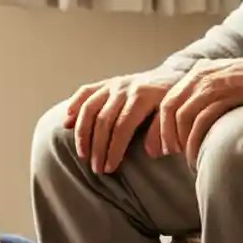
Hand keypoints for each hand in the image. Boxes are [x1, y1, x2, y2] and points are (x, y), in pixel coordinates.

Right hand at [64, 68, 182, 174]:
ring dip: (82, 133)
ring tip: (82, 154)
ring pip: (89, 108)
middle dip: (98, 147)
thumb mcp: (176, 113)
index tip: (109, 168)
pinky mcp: (107, 82)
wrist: (173, 74)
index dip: (114, 149)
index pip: (122, 127)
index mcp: (142, 96)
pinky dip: (74, 106)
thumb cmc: (174, 100)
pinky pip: (85, 92)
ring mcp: (113, 84)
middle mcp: (124, 88)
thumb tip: (152, 151)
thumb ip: (164, 130)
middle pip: (103, 120)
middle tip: (96, 168)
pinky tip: (67, 122)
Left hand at [156, 56, 242, 167]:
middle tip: (170, 155)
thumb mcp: (227, 81)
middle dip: (166, 135)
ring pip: (184, 116)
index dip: (161, 126)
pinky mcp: (229, 94)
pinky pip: (203, 121)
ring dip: (182, 142)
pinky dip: (197, 141)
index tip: (164, 146)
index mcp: (199, 71)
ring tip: (189, 160)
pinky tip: (200, 156)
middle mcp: (202, 74)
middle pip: (169, 108)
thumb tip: (190, 119)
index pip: (167, 100)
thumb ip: (207, 92)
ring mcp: (215, 83)